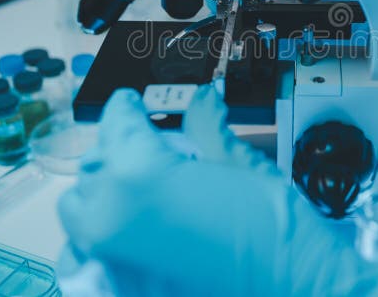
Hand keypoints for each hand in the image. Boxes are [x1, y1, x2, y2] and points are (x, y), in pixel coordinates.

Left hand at [57, 86, 377, 296]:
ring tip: (138, 193)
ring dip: (102, 195)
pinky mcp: (117, 286)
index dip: (125, 107)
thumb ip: (206, 125)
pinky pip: (87, 255)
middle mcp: (109, 220)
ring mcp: (108, 261)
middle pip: (93, 169)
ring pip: (81, 214)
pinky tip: (133, 232)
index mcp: (137, 178)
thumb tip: (202, 100)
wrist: (296, 290)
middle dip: (117, 151)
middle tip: (146, 148)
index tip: (130, 103)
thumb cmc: (273, 231)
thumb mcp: (237, 164)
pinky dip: (100, 237)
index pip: (116, 125)